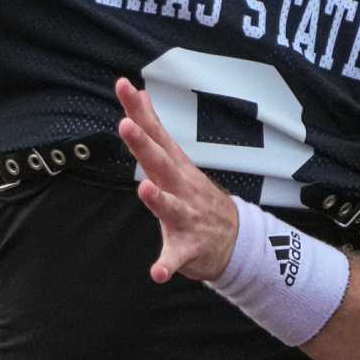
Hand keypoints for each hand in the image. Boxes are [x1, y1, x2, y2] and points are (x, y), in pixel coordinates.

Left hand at [115, 76, 241, 284]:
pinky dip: (167, 265)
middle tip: (125, 125)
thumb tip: (141, 94)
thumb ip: (156, 129)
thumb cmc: (195, 196)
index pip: (155, 133)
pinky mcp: (189, 248)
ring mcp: (187, 217)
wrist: (236, 240)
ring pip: (171, 208)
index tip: (123, 86)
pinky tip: (157, 273)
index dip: (138, 110)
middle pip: (161, 163)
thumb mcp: (177, 160)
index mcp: (175, 167)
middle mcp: (181, 187)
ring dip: (159, 200)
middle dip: (144, 144)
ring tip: (145, 190)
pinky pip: (177, 258)